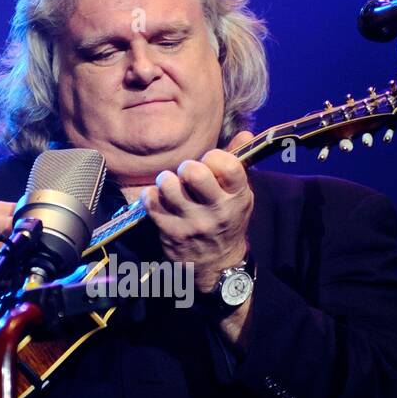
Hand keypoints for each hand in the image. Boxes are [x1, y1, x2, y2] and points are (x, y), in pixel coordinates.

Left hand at [141, 130, 255, 292]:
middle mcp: (216, 211)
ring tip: (171, 184)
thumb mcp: (240, 195)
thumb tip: (244, 133)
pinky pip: (152, 202)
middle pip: (195, 173)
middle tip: (187, 172)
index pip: (228, 165)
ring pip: (169, 185)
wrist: (216, 264)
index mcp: (237, 197)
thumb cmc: (226, 221)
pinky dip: (152, 195)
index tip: (210, 161)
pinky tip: (159, 198)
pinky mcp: (171, 232)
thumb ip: (238, 164)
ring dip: (167, 180)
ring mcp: (192, 223)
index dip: (215, 156)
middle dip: (187, 166)